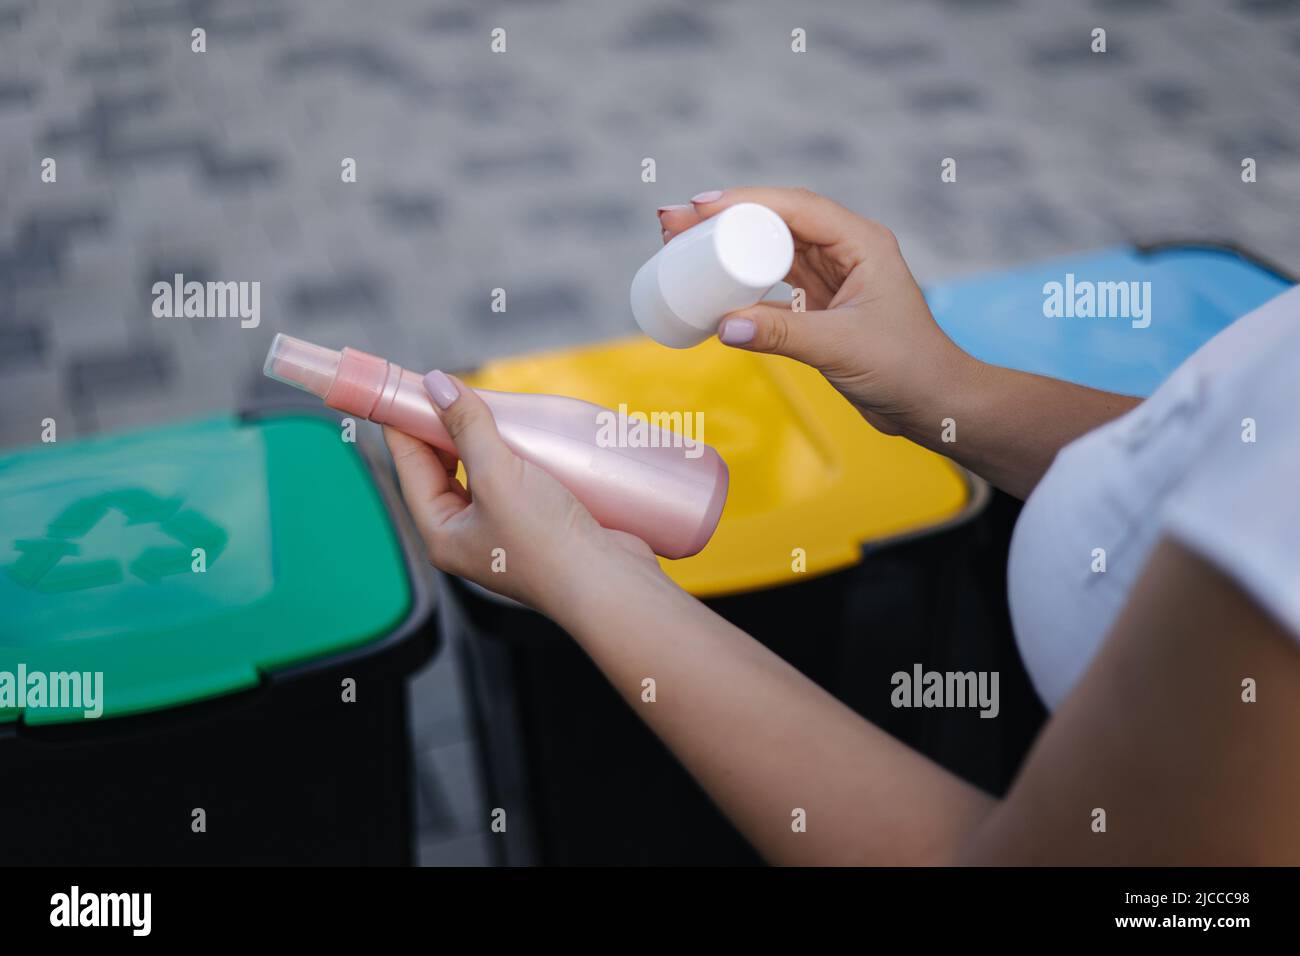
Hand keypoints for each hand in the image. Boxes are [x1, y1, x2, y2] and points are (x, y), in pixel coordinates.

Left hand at [383, 371, 660, 615]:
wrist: (610, 583)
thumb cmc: (546, 540)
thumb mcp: (498, 476)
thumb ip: (468, 427)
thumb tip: (438, 384)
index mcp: (441, 534)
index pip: (410, 467)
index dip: (408, 423)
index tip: (414, 384)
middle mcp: (467, 537)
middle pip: (443, 470)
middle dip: (448, 430)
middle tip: (457, 389)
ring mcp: (504, 533)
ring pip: (482, 474)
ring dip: (486, 441)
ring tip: (493, 407)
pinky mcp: (540, 527)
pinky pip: (517, 482)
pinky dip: (518, 456)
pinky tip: (529, 436)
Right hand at [659, 187, 974, 436]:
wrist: (932, 404)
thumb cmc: (908, 369)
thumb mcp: (841, 347)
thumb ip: (783, 335)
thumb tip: (722, 326)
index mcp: (861, 242)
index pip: (795, 207)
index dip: (744, 201)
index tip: (699, 206)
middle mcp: (845, 250)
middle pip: (775, 220)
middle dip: (722, 219)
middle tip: (672, 223)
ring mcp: (831, 275)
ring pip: (769, 248)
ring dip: (726, 246)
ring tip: (679, 244)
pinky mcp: (820, 304)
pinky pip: (771, 281)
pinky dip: (740, 281)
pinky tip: (710, 282)